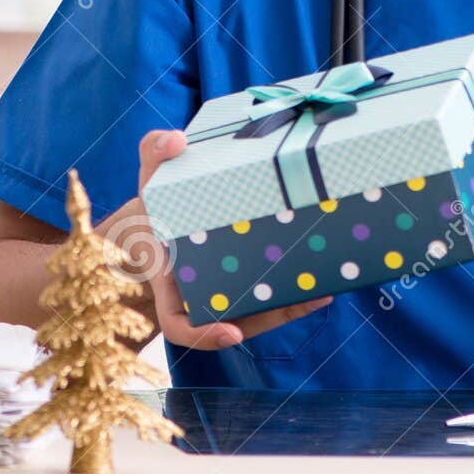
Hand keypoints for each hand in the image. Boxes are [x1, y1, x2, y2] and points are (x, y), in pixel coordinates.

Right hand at [118, 129, 332, 350]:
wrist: (163, 218)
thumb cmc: (157, 199)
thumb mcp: (150, 173)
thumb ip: (154, 150)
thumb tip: (177, 139)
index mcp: (169, 279)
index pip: (179, 323)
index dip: (203, 334)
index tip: (232, 334)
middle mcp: (198, 294)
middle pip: (234, 322)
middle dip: (268, 316)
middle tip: (306, 299)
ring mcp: (223, 292)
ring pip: (256, 313)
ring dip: (289, 305)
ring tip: (323, 291)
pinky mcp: (244, 282)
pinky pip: (266, 296)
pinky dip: (291, 293)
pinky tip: (323, 282)